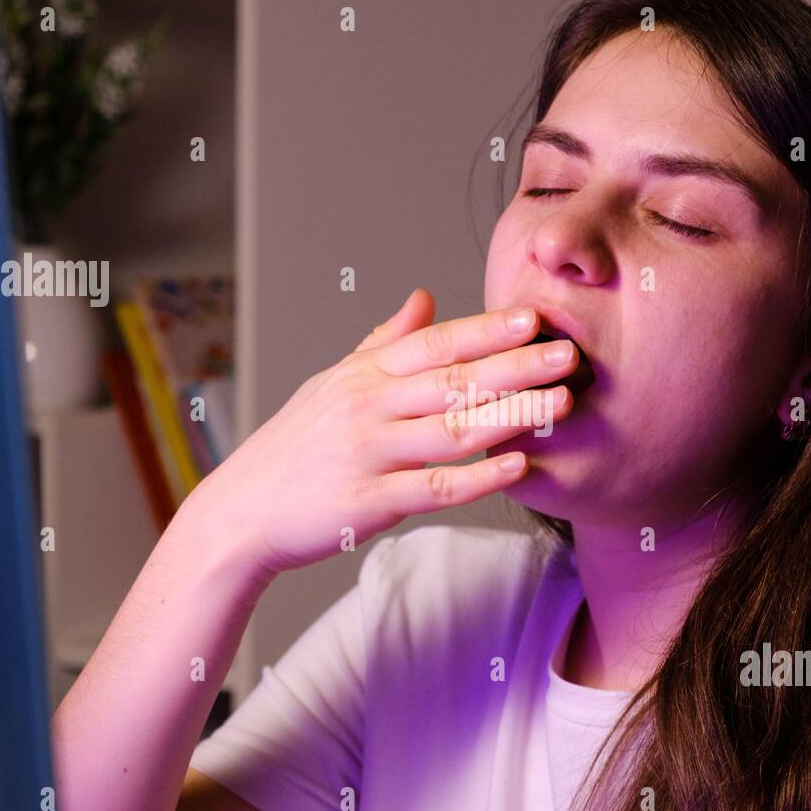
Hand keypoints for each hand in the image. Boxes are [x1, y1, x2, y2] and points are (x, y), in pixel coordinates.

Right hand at [189, 287, 579, 576]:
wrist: (240, 513)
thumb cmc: (293, 448)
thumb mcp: (331, 385)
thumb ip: (382, 342)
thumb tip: (425, 297)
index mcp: (361, 375)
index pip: (433, 344)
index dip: (485, 330)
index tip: (533, 317)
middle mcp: (365, 408)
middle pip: (451, 380)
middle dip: (515, 365)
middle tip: (570, 353)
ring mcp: (366, 454)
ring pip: (451, 430)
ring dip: (512, 415)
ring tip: (562, 404)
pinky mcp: (367, 503)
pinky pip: (433, 487)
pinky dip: (478, 476)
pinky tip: (518, 465)